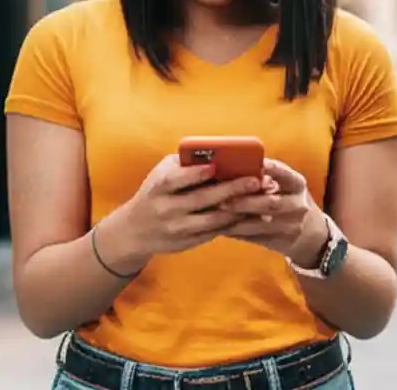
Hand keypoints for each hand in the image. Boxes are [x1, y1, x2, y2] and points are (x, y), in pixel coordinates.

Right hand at [97, 155, 265, 273]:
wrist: (135, 230)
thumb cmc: (155, 192)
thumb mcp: (161, 174)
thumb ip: (185, 164)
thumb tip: (218, 153)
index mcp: (159, 187)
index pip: (178, 179)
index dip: (197, 173)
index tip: (217, 165)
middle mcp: (168, 209)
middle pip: (203, 199)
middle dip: (231, 189)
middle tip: (256, 180)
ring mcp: (178, 228)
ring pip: (213, 220)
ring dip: (239, 210)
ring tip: (261, 199)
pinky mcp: (188, 242)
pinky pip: (215, 233)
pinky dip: (234, 223)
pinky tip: (251, 215)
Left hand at [218, 158, 328, 266]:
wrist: (310, 232)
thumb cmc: (288, 198)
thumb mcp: (285, 184)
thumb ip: (266, 175)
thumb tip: (234, 164)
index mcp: (297, 184)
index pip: (285, 174)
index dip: (271, 169)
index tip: (257, 165)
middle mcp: (298, 204)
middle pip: (271, 203)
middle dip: (245, 201)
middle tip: (222, 200)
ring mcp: (292, 226)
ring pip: (260, 224)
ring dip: (236, 220)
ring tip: (216, 215)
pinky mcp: (282, 242)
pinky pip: (255, 237)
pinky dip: (236, 232)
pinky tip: (220, 227)